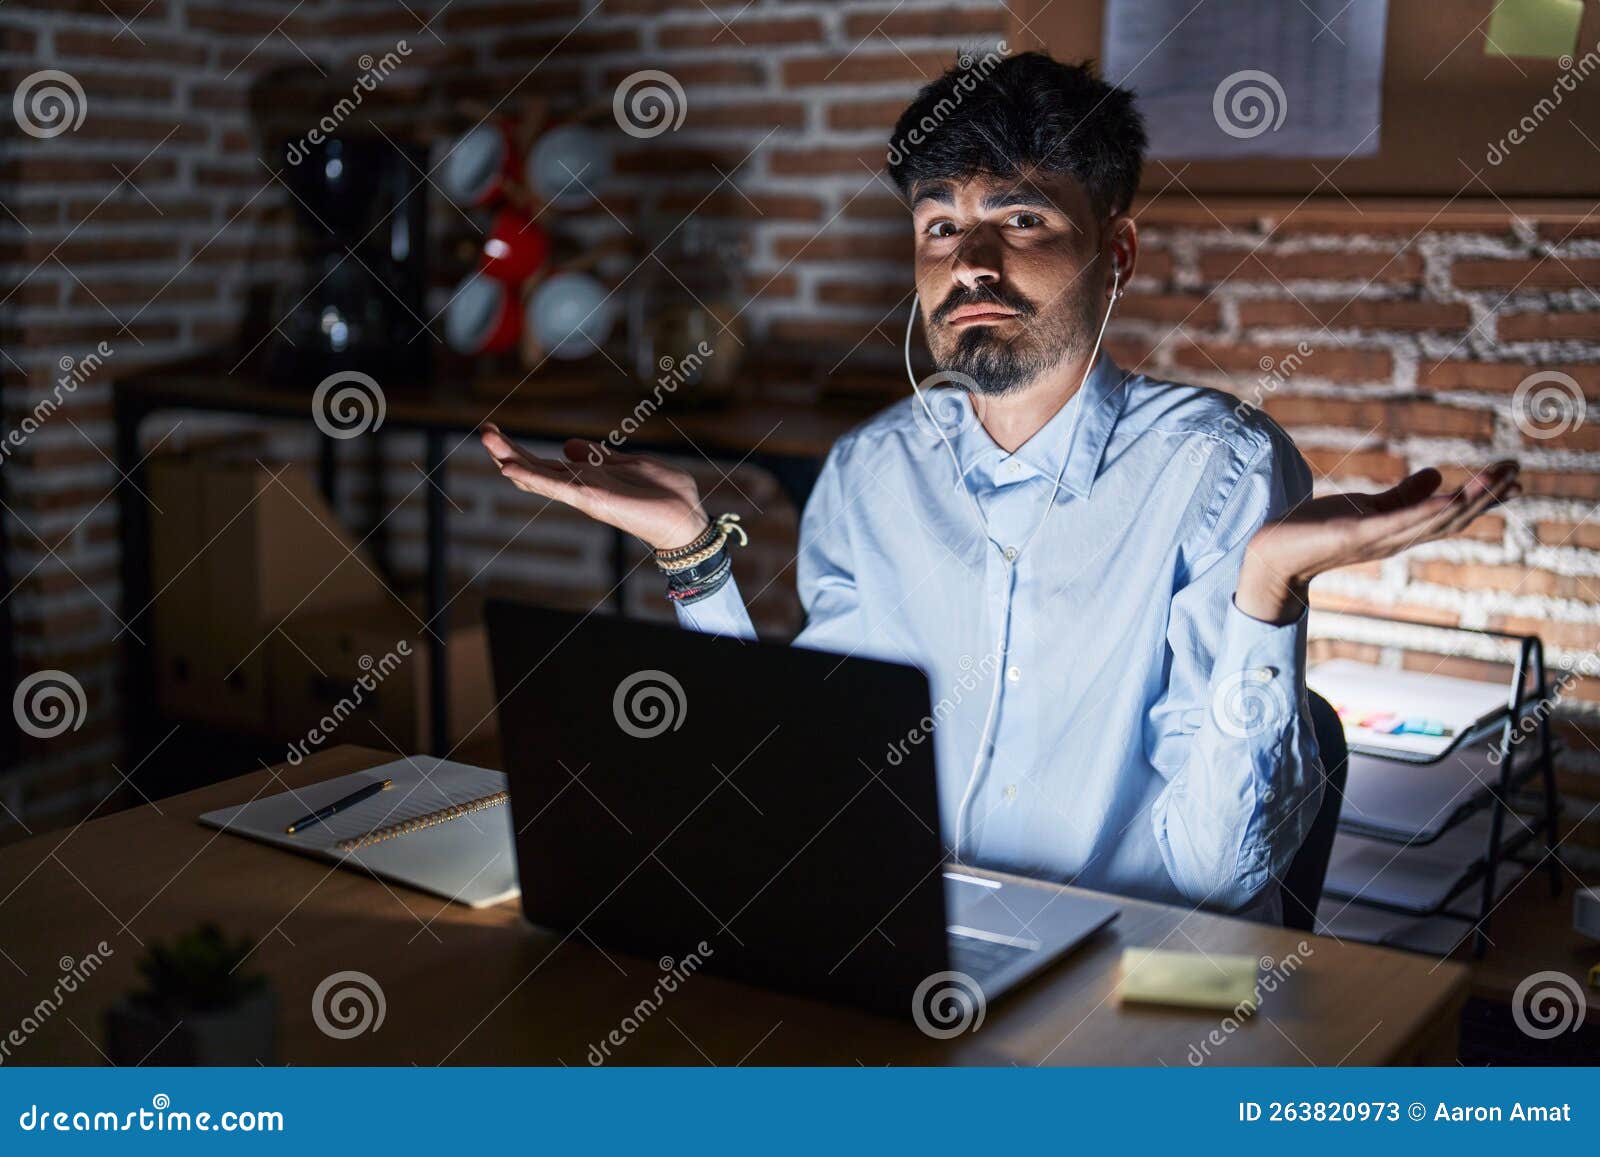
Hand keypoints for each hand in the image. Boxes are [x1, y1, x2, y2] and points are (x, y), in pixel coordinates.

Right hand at [479, 424, 709, 550]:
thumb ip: (600, 456)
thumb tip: (569, 446)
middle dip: (510, 452)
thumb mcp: (629, 463)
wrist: (685, 516)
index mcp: (589, 477)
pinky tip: (511, 470)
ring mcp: (585, 494)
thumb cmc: (663, 492)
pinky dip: (534, 479)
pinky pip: (559, 488)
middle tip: (484, 432)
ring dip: (514, 460)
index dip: (522, 452)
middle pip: (538, 470)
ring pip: (541, 477)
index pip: (547, 465)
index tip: (496, 433)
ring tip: (489, 441)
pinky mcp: (594, 499)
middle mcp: (582, 487)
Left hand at [1236, 460, 1520, 624]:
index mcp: (1399, 531)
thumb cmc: (1317, 532)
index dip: (1483, 500)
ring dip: (1467, 500)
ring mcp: (1376, 539)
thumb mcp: (1366, 508)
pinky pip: (1396, 524)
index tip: (1513, 480)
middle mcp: (1394, 540)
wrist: (1272, 555)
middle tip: (1516, 470)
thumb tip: (1438, 475)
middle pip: (1451, 520)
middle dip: (1486, 496)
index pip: (1450, 516)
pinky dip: (1424, 512)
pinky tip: (1449, 497)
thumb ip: (1402, 495)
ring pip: (1432, 521)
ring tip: (1496, 477)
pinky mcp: (1353, 534)